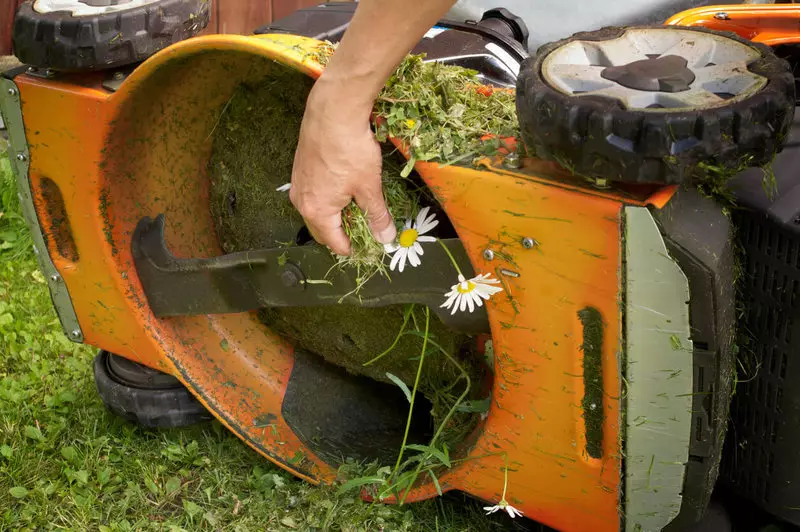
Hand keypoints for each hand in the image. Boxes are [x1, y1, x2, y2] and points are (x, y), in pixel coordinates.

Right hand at [290, 79, 396, 255]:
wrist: (333, 111)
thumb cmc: (351, 150)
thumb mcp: (369, 187)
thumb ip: (376, 216)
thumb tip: (386, 238)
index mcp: (317, 212)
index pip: (334, 243)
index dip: (354, 248)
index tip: (371, 245)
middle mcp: (301, 202)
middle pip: (322, 230)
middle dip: (342, 234)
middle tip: (365, 230)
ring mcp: (298, 184)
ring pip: (316, 212)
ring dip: (335, 216)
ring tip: (357, 207)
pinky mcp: (300, 168)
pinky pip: (313, 194)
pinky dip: (327, 199)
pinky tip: (344, 187)